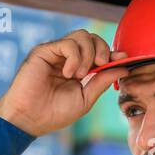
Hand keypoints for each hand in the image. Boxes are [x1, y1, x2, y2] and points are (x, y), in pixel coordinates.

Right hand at [0, 29, 129, 136]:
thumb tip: (123, 68)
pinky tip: (69, 73)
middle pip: (91, 38)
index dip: (112, 53)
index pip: (98, 51)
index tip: (123, 58)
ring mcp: (55, 53)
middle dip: (103, 49)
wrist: (30, 119)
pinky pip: (67, 43)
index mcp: (78, 68)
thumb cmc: (54, 113)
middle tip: (101, 66)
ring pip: (81, 35)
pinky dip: (74, 57)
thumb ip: (102, 82)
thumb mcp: (85, 98)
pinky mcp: (44, 51)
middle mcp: (67, 58)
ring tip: (81, 75)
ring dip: (88, 54)